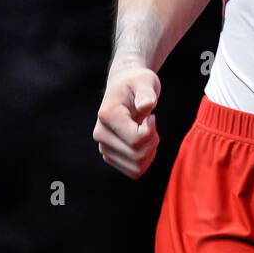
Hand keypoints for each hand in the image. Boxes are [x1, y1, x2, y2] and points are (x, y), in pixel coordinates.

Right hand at [93, 63, 160, 177]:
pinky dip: (146, 161)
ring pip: (137, 167)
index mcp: (107, 115)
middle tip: (152, 124)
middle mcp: (100, 134)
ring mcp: (104, 147)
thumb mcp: (145, 81)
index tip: (152, 116)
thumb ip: (147, 92)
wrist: (125, 87)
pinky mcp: (111, 156)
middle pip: (137, 156)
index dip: (151, 130)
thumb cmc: (137, 83)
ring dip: (150, 152)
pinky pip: (135, 171)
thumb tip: (146, 106)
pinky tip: (145, 144)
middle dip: (153, 142)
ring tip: (148, 133)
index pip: (136, 139)